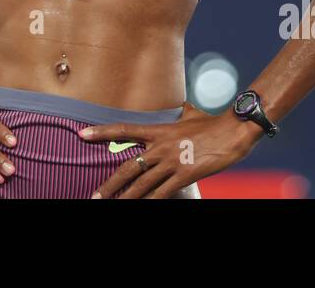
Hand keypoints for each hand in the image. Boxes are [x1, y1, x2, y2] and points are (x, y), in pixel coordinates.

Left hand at [77, 102, 261, 198]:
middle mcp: (160, 147)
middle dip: (109, 184)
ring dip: (125, 198)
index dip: (101, 132)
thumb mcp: (192, 113)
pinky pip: (162, 193)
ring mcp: (171, 162)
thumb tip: (182, 107)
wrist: (233, 131)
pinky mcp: (184, 175)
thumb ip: (181, 112)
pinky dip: (150, 202)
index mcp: (159, 130)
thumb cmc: (213, 122)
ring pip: (141, 184)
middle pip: (128, 167)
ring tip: (110, 205)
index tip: (82, 134)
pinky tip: (141, 208)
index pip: (124, 129)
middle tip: (94, 195)